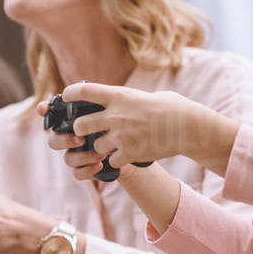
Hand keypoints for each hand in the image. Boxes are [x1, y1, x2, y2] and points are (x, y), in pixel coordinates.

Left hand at [49, 83, 238, 176]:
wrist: (187, 126)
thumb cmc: (170, 108)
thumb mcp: (144, 96)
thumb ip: (124, 99)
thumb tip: (114, 100)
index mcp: (119, 96)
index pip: (84, 92)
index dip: (70, 94)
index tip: (65, 97)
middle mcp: (116, 115)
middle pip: (80, 125)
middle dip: (81, 130)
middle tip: (87, 132)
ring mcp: (121, 136)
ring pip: (95, 147)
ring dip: (102, 148)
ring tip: (116, 145)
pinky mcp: (130, 153)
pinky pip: (112, 161)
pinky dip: (117, 161)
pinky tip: (127, 156)